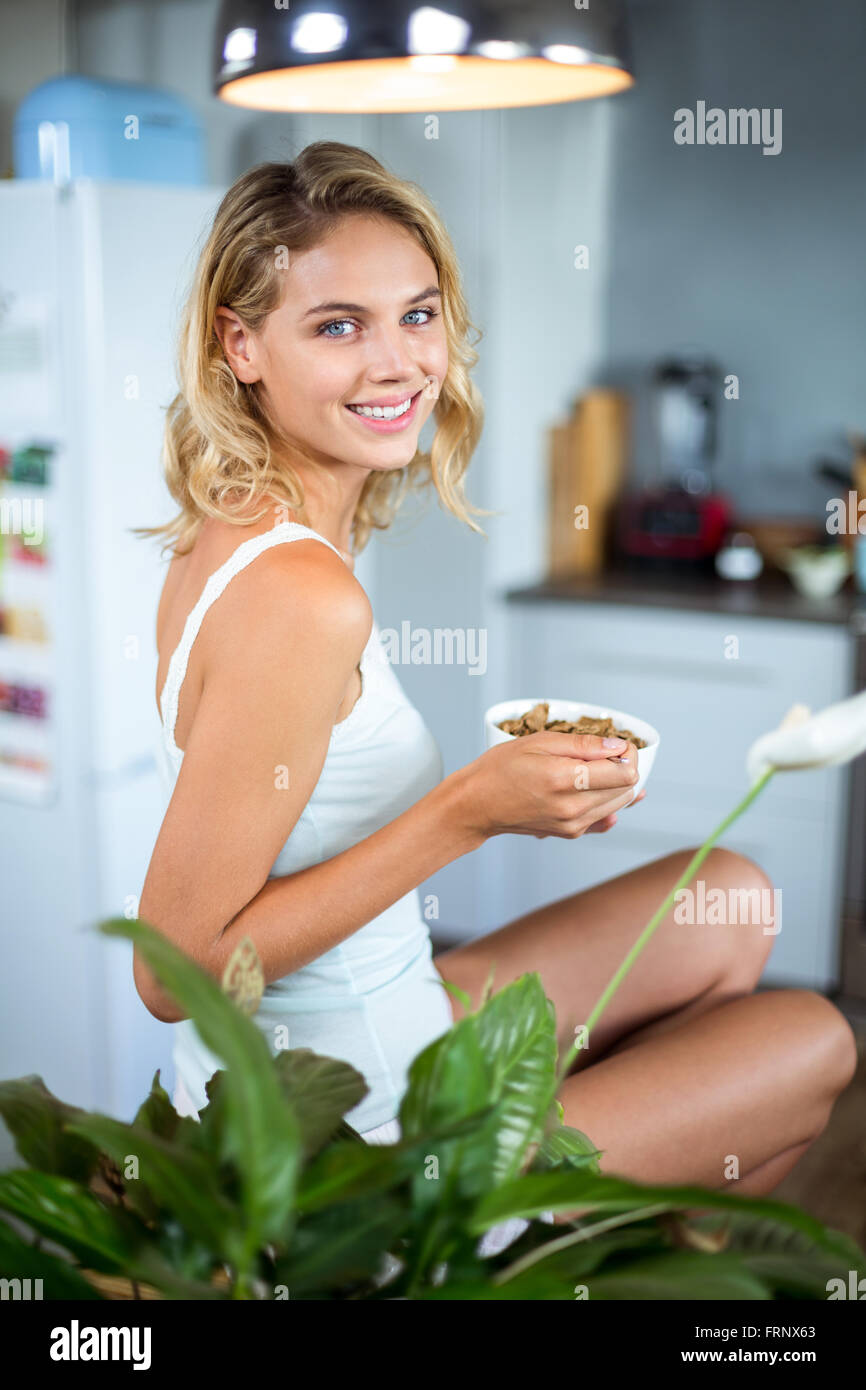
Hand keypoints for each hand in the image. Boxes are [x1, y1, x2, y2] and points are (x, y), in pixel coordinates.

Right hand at [453, 729, 640, 841]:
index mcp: (566, 779)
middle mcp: (574, 807)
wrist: (478, 804)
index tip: (616, 745)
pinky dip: (606, 802)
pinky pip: (605, 819)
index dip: (628, 754)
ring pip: (619, 804)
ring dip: (614, 784)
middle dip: (623, 767)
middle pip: (627, 789)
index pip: (625, 772)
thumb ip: (584, 744)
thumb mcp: (540, 742)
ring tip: (590, 768)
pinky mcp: (571, 833)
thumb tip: (617, 746)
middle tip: (601, 753)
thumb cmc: (500, 769)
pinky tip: (593, 789)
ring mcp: (574, 824)